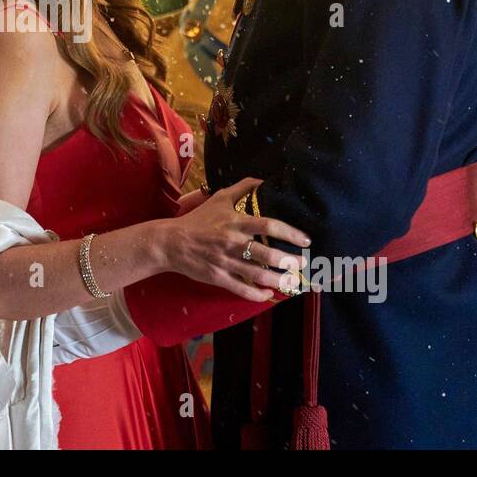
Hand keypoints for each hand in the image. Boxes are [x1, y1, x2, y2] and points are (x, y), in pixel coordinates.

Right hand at [158, 178, 310, 301]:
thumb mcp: (219, 199)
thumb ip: (242, 189)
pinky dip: (257, 295)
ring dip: (279, 280)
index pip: (269, 226)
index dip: (290, 233)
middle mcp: (233, 243)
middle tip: (302, 264)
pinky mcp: (218, 278)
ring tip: (292, 282)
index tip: (306, 240)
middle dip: (289, 261)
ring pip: (258, 275)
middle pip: (267, 255)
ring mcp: (225, 262)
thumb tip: (262, 181)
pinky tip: (268, 293)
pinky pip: (242, 289)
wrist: (171, 242)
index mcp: (235, 222)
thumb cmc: (198, 220)